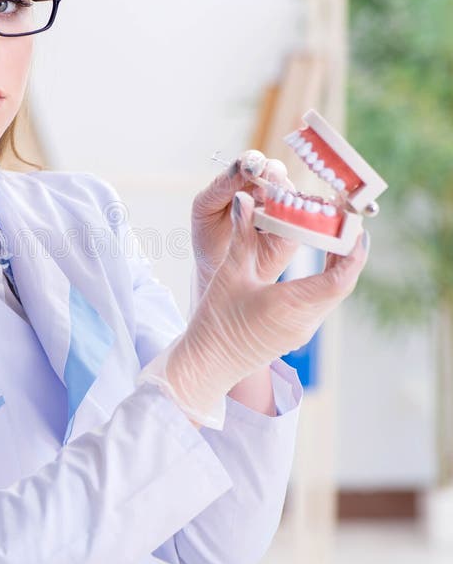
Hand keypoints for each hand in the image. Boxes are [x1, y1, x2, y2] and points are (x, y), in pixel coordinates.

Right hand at [167, 191, 368, 422]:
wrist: (207, 363)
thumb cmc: (215, 321)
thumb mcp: (229, 273)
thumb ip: (243, 235)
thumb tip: (244, 200)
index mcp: (291, 305)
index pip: (340, 278)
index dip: (353, 252)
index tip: (356, 227)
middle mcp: (304, 321)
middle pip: (342, 284)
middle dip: (348, 253)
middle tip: (345, 223)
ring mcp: (302, 330)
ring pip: (333, 294)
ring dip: (338, 267)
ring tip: (333, 237)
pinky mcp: (295, 333)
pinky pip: (321, 303)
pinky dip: (325, 280)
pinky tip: (317, 263)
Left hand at [191, 150, 298, 298]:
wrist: (218, 270)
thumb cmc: (210, 235)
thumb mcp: (206, 207)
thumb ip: (222, 186)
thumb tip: (246, 167)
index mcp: (241, 179)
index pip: (252, 161)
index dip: (252, 161)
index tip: (250, 167)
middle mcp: (265, 189)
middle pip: (276, 172)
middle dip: (273, 173)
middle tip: (267, 180)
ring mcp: (282, 208)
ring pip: (290, 193)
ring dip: (283, 196)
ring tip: (270, 203)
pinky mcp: (294, 231)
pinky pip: (300, 219)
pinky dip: (294, 217)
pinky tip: (285, 220)